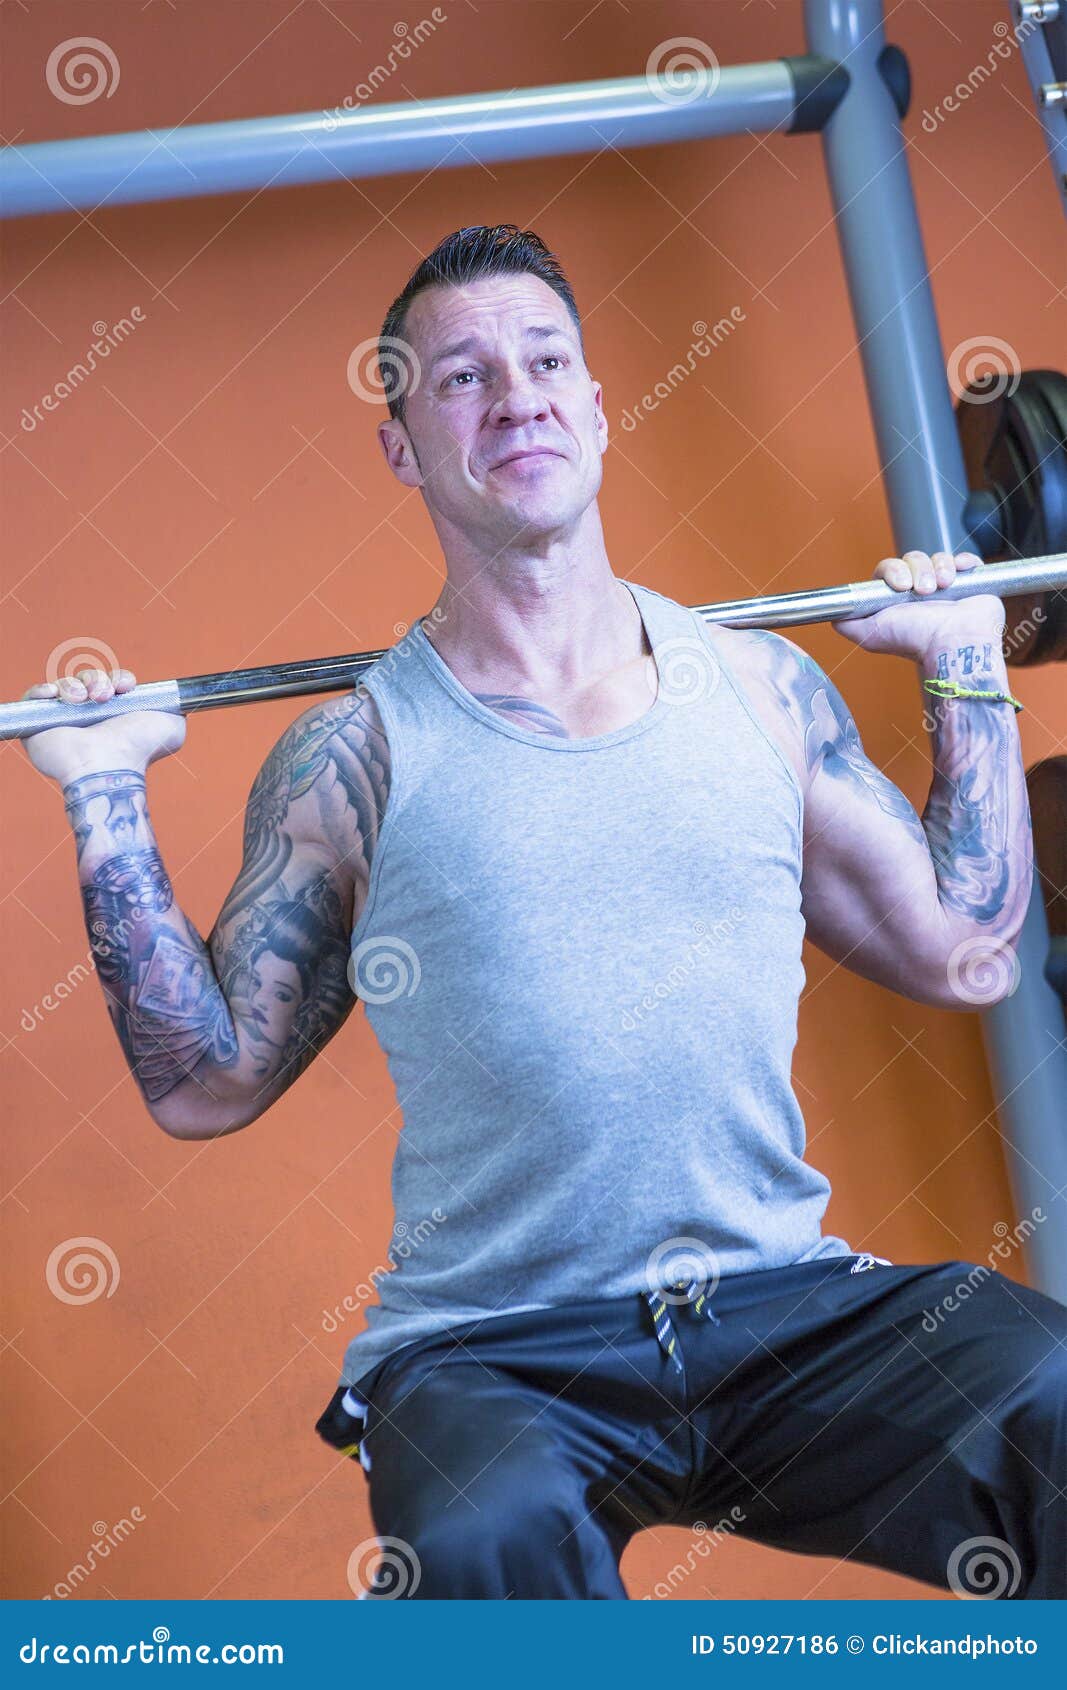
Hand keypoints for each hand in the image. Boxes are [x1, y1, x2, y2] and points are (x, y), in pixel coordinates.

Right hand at [19, 663, 185, 784]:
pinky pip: (33, 696)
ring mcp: (62, 720)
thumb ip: (177, 713)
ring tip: (83, 701)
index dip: (118, 678)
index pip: (111, 683)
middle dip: (98, 680)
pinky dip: (42, 690)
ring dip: (75, 686)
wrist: (110, 765)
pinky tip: (56, 695)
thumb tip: (178, 706)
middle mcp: (89, 716)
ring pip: (64, 685)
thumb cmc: (139, 750)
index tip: (126, 686)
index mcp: (116, 714)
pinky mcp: (38, 725)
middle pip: (88, 680)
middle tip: (104, 697)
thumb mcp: (173, 730)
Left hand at [831, 550, 1004, 660]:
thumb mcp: (869, 634)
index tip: (899, 584)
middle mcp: (920, 590)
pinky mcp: (969, 581)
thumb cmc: (914, 641)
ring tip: (942, 589)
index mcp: (897, 598)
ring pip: (937, 557)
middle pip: (913, 558)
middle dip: (917, 570)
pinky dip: (961, 563)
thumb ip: (847, 624)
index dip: (893, 570)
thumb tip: (832, 616)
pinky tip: (958, 577)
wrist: (952, 645)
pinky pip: (963, 559)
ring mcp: (945, 585)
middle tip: (922, 591)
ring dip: (938, 568)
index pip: (889, 568)